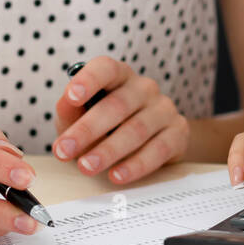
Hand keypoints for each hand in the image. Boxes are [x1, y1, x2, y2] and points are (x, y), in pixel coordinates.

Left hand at [52, 56, 188, 183]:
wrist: (150, 142)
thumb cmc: (107, 126)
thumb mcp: (81, 117)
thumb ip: (70, 111)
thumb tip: (66, 103)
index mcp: (119, 76)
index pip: (106, 68)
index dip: (89, 80)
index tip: (72, 97)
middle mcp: (144, 88)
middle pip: (118, 105)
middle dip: (88, 130)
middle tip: (65, 150)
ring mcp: (164, 109)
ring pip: (137, 129)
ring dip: (109, 150)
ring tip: (87, 167)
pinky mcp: (178, 132)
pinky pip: (159, 149)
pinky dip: (136, 165)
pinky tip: (117, 175)